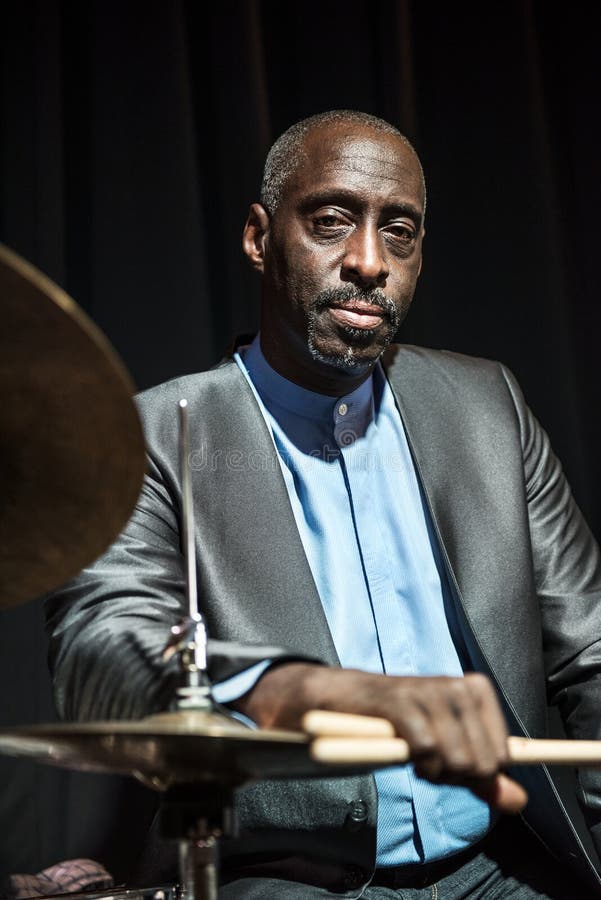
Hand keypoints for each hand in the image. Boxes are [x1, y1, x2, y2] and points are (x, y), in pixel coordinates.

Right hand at [235, 663, 527, 813]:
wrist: (335, 701)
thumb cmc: (395, 725)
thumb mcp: (445, 752)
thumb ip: (482, 777)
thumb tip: (520, 800)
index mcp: (471, 691)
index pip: (504, 748)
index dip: (483, 769)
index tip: (459, 768)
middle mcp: (453, 685)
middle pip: (484, 758)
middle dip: (460, 777)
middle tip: (430, 765)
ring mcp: (424, 690)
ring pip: (458, 754)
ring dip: (437, 772)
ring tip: (417, 759)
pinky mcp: (395, 700)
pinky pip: (424, 743)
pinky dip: (419, 760)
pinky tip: (407, 755)